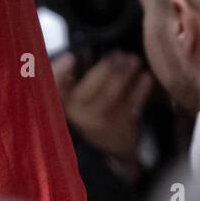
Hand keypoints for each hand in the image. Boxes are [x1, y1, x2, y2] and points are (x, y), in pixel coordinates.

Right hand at [51, 52, 151, 174]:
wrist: (108, 149)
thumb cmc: (91, 114)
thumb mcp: (77, 99)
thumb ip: (77, 77)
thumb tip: (85, 51)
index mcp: (63, 104)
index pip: (54, 88)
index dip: (59, 73)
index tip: (70, 58)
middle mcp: (77, 115)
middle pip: (89, 88)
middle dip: (106, 68)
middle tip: (120, 54)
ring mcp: (100, 122)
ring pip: (113, 95)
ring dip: (125, 75)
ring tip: (134, 60)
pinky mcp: (121, 127)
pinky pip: (132, 104)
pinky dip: (141, 90)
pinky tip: (145, 77)